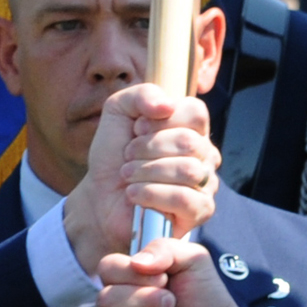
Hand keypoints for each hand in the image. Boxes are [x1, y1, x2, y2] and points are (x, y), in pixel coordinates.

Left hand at [62, 83, 216, 269]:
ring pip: (187, 171)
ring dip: (145, 172)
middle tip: (127, 156)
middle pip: (189, 142)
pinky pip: (185, 199)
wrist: (100, 198)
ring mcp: (206, 183)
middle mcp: (205, 154)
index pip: (195, 112)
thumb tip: (167, 104)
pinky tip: (134, 194)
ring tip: (128, 176)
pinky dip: (152, 194)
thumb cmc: (113, 156)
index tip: (136, 129)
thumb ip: (140, 94)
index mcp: (192, 128)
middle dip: (147, 148)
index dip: (160, 120)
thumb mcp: (118, 112)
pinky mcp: (200, 211)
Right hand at [88, 237, 276, 306]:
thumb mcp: (193, 260)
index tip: (162, 279)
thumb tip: (137, 261)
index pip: (107, 268)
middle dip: (142, 299)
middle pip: (105, 298)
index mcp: (129, 280)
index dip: (130, 273)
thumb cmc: (206, 300)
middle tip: (171, 303)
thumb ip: (164, 248)